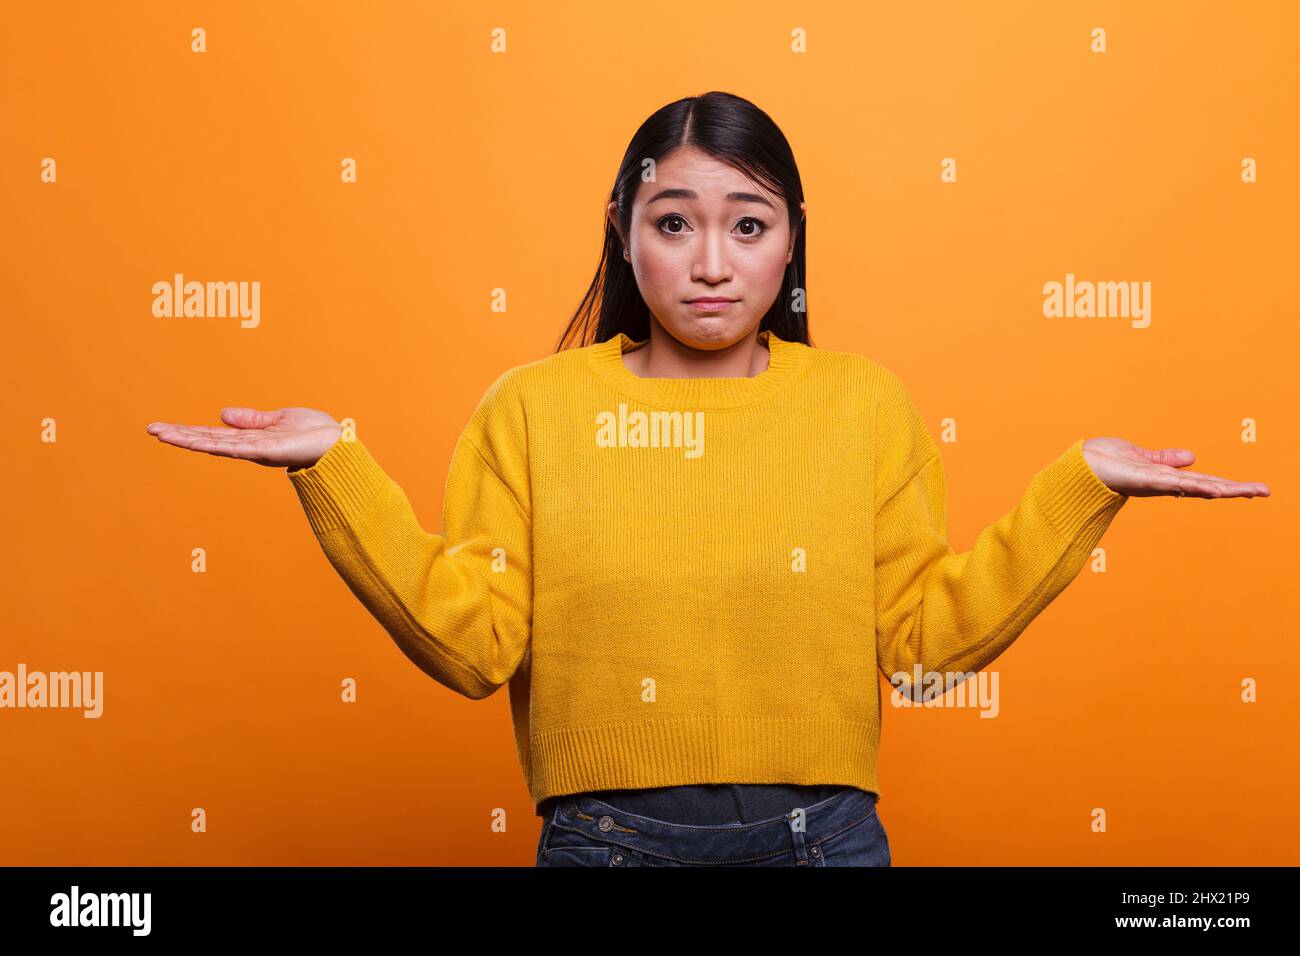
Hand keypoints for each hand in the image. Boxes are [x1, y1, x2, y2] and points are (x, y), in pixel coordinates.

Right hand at [145, 407, 343, 468]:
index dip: (189, 431)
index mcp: (250, 438)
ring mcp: (255, 450)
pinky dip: (213, 444)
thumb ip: (251, 419)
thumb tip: (222, 414)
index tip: (164, 428)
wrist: (336, 443)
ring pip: (215, 444)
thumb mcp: (277, 419)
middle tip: (150, 430)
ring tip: (162, 435)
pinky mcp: (266, 451)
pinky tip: (194, 442)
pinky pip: (234, 447)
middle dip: (179, 435)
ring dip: (188, 439)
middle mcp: (248, 447)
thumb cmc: (313, 432)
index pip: (213, 434)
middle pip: (207, 440)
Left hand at [1082, 437, 1269, 498]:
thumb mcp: (1141, 455)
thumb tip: (1192, 457)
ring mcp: (1155, 483)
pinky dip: (1194, 485)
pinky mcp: (1143, 479)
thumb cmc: (1104, 461)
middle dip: (1235, 489)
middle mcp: (1163, 484)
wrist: (1078, 467)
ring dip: (1224, 488)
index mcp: (1165, 477)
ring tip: (1251, 491)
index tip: (1252, 488)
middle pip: (1206, 486)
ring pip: (1196, 486)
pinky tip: (1213, 489)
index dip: (1226, 484)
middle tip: (1265, 491)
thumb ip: (1165, 459)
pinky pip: (1173, 483)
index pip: (1202, 481)